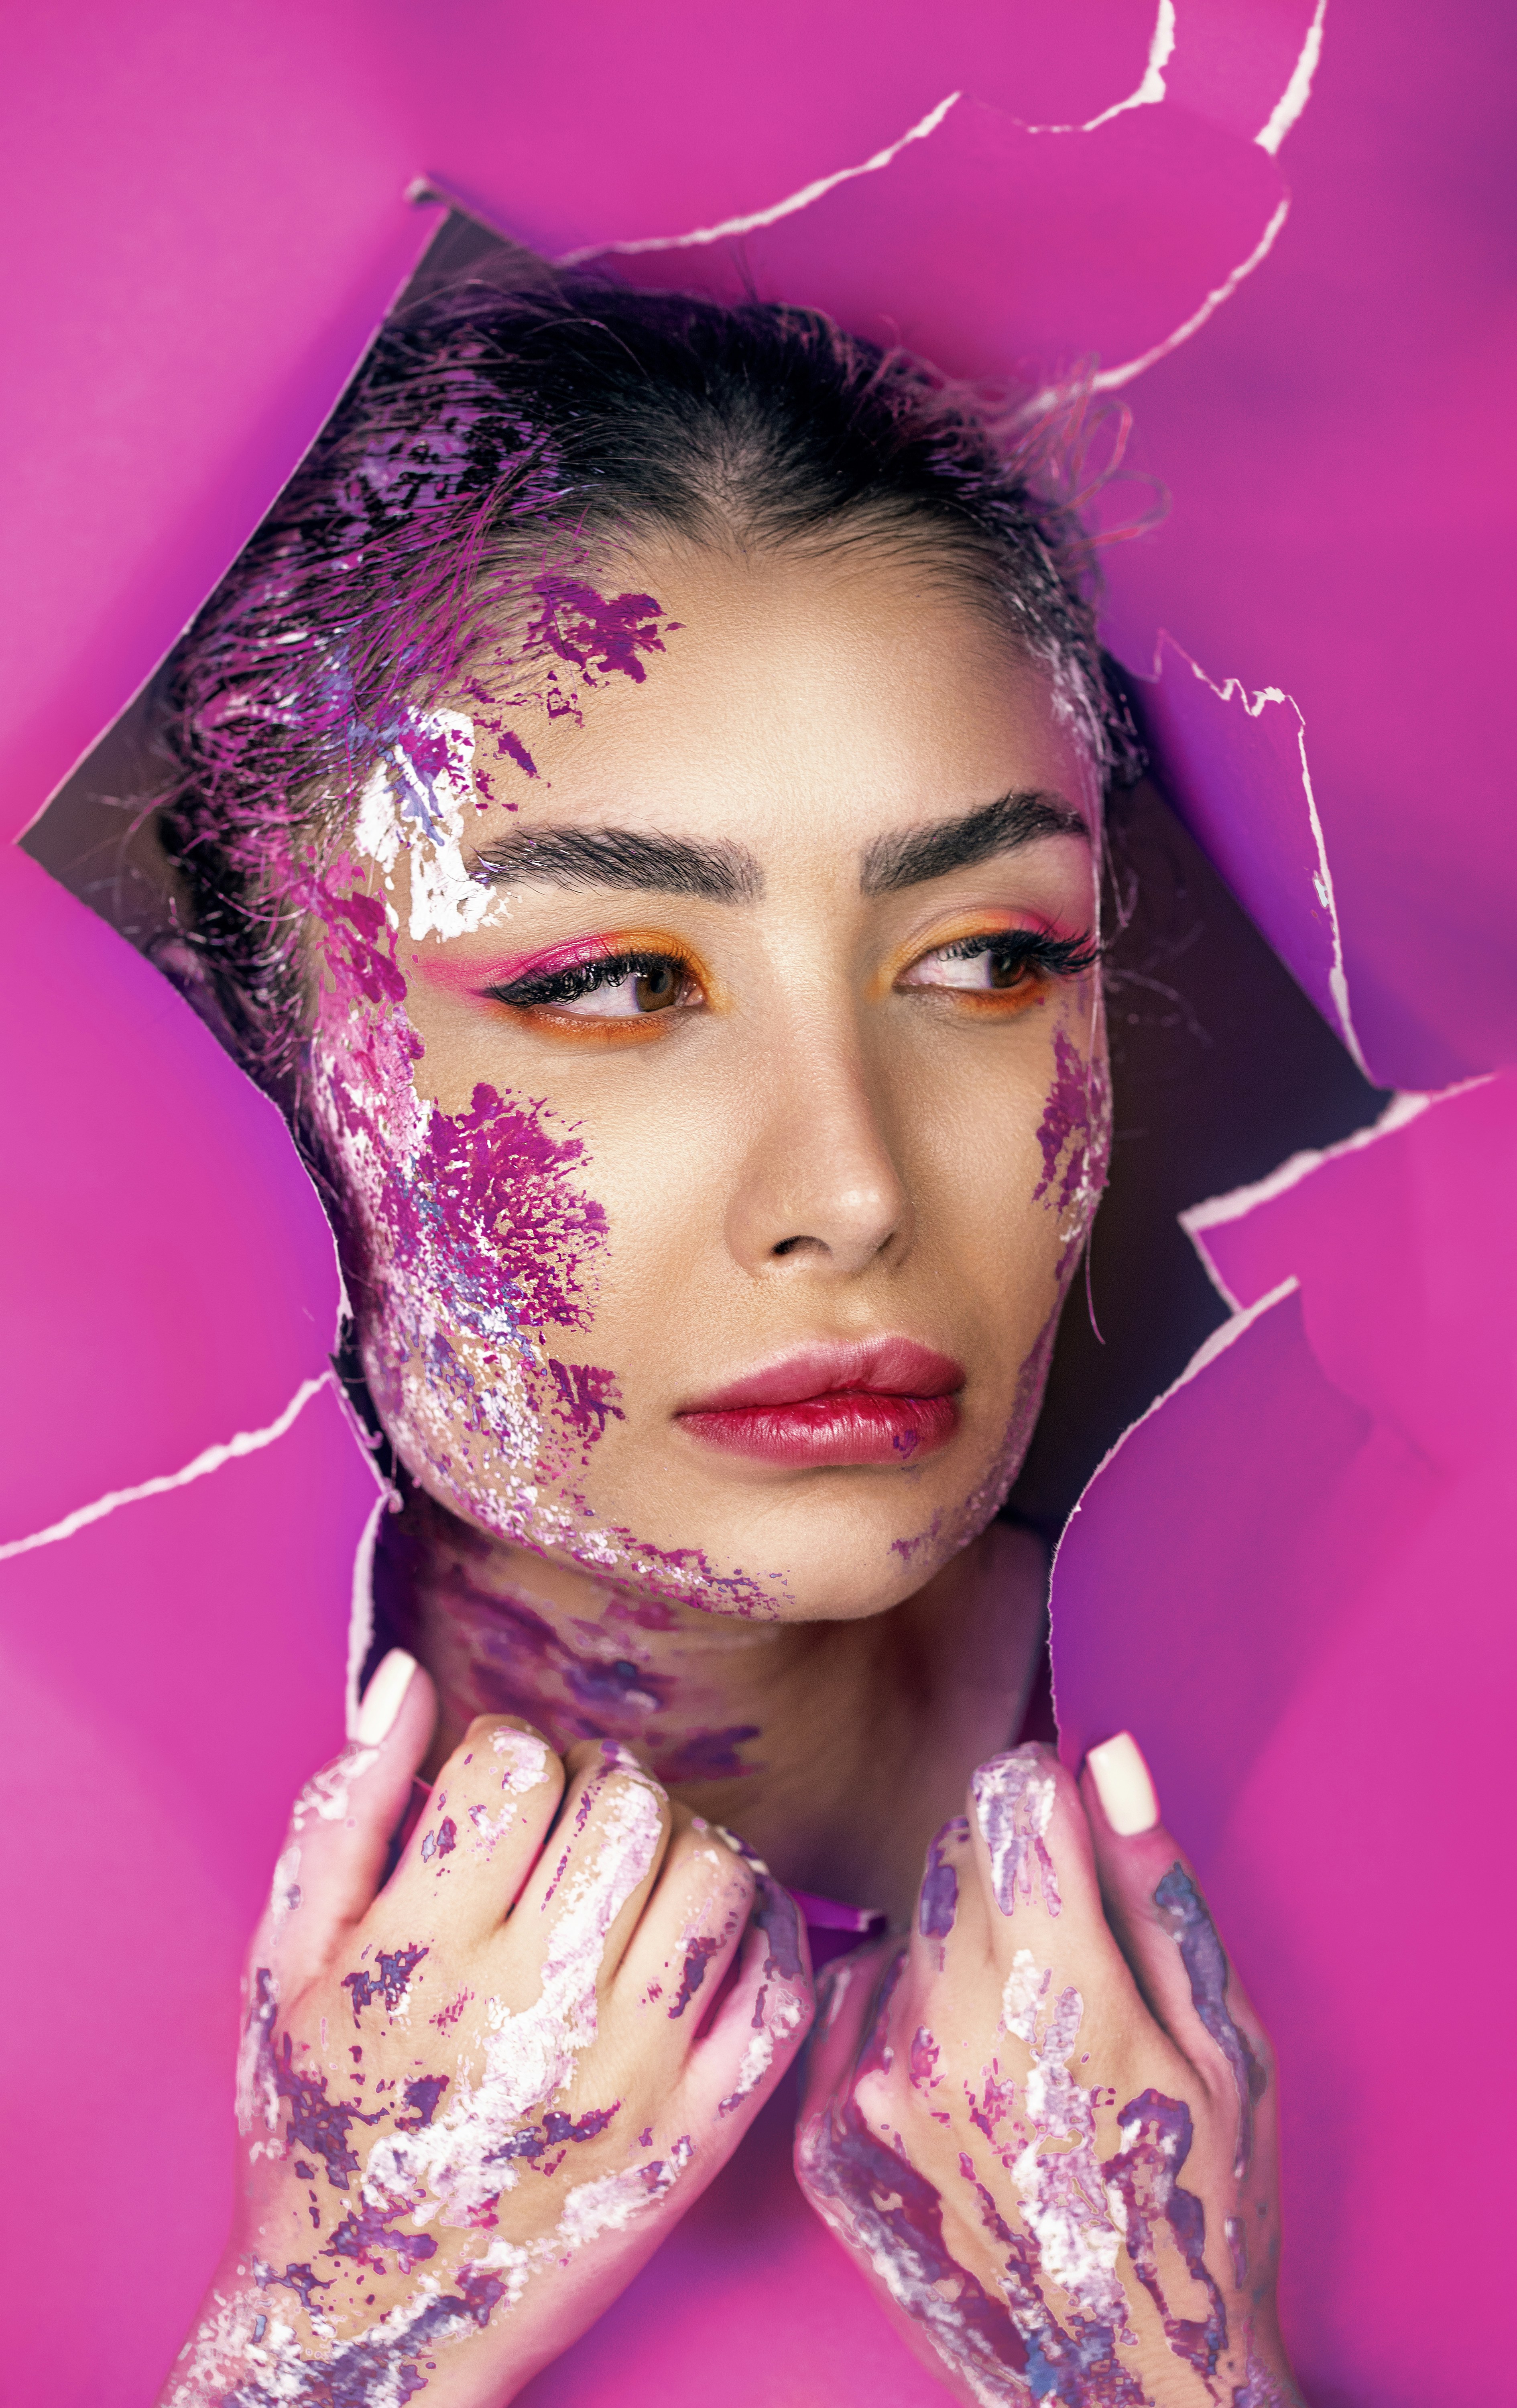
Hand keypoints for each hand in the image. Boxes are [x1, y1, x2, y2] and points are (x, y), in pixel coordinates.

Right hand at [162, 1650, 811, 2405]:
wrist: (369, 2324)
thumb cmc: (315, 2128)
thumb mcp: (285, 1967)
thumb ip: (344, 1811)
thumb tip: (406, 1677)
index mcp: (427, 1957)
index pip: (515, 1765)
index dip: (506, 1756)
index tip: (493, 1796)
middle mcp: (536, 2010)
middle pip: (625, 1802)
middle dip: (597, 1789)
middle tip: (567, 1836)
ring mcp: (631, 2075)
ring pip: (713, 1872)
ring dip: (679, 1850)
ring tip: (631, 1881)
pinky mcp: (696, 2134)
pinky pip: (778, 1984)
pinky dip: (757, 1937)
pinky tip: (698, 1938)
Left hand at [795, 1737, 1302, 2406]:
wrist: (1125, 2372)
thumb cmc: (1200, 2200)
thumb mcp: (1223, 2044)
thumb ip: (1152, 1890)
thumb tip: (1106, 1759)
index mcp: (1055, 2001)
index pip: (1006, 1799)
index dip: (1049, 1797)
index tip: (1075, 1829)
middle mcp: (945, 2030)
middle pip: (953, 1851)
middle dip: (1011, 1867)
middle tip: (1069, 1954)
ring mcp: (880, 2081)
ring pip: (912, 1922)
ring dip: (963, 1939)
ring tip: (1027, 2034)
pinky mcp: (840, 2125)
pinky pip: (866, 1995)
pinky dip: (915, 2007)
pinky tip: (974, 2072)